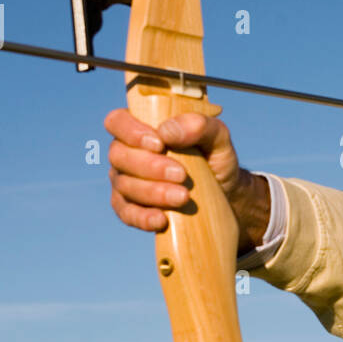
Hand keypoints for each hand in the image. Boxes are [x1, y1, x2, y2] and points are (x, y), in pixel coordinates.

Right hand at [104, 109, 270, 250]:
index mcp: (141, 127)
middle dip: (149, 166)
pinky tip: (161, 219)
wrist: (225, 192)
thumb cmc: (215, 157)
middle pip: (119, 155)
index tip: (159, 144)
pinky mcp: (130, 208)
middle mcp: (127, 153)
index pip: (117, 121)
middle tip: (181, 175)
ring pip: (124, 185)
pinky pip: (126, 213)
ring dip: (153, 192)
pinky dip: (142, 217)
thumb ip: (199, 125)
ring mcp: (125, 181)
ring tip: (183, 197)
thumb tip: (168, 131)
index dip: (130, 131)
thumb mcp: (218, 138)